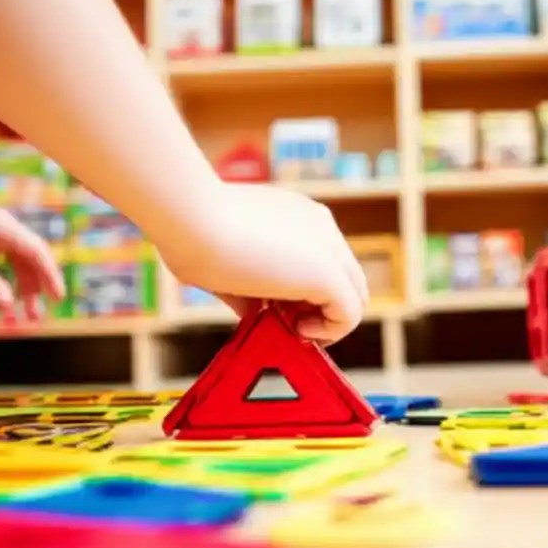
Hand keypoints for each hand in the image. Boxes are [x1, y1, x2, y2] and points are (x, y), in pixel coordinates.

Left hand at [0, 188, 64, 318]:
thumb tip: (8, 307)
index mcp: (2, 225)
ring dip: (15, 287)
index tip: (58, 300)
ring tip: (13, 314)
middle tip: (34, 317)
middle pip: (27, 258)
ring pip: (10, 261)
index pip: (37, 252)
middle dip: (33, 288)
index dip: (51, 276)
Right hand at [158, 182, 368, 343]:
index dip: (305, 290)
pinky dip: (330, 331)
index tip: (275, 306)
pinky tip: (297, 331)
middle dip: (320, 306)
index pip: (324, 258)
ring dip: (327, 321)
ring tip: (291, 329)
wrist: (192, 218)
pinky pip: (351, 314)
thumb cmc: (192, 234)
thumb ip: (248, 287)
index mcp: (298, 216)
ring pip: (355, 295)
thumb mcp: (224, 261)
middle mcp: (321, 226)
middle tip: (286, 323)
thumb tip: (254, 313)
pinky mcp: (328, 273)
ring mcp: (329, 247)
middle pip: (347, 277)